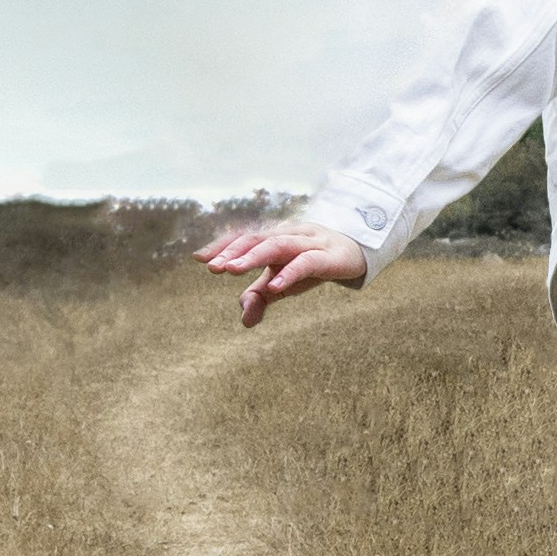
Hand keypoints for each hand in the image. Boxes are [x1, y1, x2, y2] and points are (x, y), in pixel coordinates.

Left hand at [200, 221, 368, 328]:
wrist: (356, 253)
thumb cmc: (313, 264)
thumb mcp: (285, 283)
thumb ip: (262, 296)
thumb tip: (245, 321)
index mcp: (274, 237)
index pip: (244, 237)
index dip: (223, 245)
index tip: (200, 257)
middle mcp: (288, 235)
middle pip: (256, 237)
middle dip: (233, 251)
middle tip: (213, 267)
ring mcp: (309, 243)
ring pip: (277, 245)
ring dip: (253, 256)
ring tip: (232, 269)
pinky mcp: (329, 257)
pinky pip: (306, 262)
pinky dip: (288, 273)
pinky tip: (274, 286)